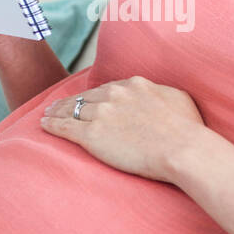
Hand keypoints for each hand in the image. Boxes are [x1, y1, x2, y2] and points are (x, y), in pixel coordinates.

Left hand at [39, 75, 205, 181]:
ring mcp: (102, 114)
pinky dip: (52, 124)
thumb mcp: (179, 98)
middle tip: (59, 105)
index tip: (90, 100)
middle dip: (72, 100)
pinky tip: (44, 124)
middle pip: (86, 96)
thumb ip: (162, 93)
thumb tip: (157, 95)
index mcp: (134, 85)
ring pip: (72, 109)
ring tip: (48, 114)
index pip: (108, 88)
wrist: (183, 149)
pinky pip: (65, 126)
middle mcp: (115, 94)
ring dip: (58, 111)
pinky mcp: (92, 135)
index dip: (96, 95)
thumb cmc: (189, 129)